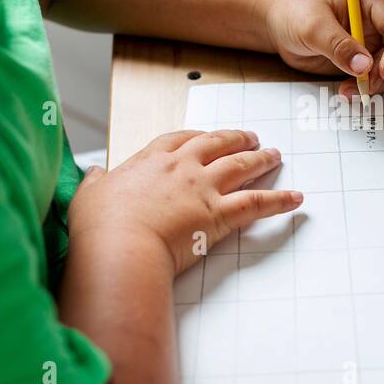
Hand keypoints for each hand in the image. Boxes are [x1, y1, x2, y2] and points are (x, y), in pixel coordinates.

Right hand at [67, 129, 302, 273]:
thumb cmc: (101, 226)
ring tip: (274, 155)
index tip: (206, 137)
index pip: (179, 139)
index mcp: (151, 160)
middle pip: (217, 143)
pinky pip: (258, 203)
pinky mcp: (220, 214)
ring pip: (242, 166)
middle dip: (236, 138)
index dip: (196, 136)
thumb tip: (94, 174)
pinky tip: (295, 198)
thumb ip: (95, 182)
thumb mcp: (89, 196)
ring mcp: (204, 188)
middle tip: (251, 137)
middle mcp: (182, 167)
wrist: (121, 247)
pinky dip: (280, 199)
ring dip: (261, 159)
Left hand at [265, 0, 383, 98]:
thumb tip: (364, 65)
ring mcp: (370, 41)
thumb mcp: (313, 26)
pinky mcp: (361, 60)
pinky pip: (375, 77)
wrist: (276, 22)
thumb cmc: (293, 11)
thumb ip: (338, 45)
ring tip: (349, 90)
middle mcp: (376, 22)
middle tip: (366, 84)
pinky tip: (347, 90)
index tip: (382, 70)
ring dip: (376, 82)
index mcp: (369, 2)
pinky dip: (366, 87)